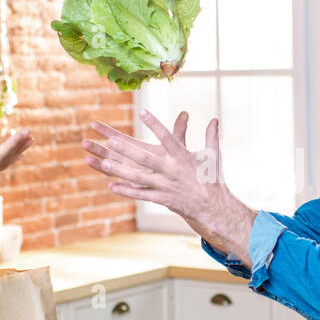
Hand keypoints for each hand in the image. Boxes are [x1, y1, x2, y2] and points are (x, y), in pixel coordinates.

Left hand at [82, 109, 256, 261]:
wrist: (213, 207)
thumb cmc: (213, 179)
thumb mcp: (213, 155)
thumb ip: (211, 136)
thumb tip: (215, 119)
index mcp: (182, 157)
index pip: (167, 137)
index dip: (155, 124)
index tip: (143, 112)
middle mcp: (171, 171)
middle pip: (146, 159)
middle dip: (128, 150)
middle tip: (112, 140)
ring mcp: (165, 186)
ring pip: (138, 178)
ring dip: (120, 170)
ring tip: (104, 162)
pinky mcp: (161, 199)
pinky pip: (141, 194)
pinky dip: (126, 190)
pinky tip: (111, 186)